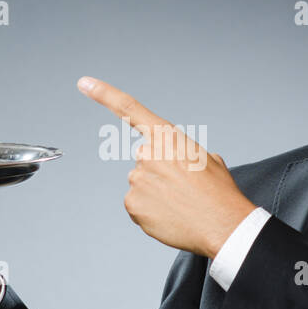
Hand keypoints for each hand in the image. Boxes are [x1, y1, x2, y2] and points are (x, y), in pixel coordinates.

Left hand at [78, 75, 256, 257]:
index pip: (130, 109)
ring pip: (141, 184)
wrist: (224, 225)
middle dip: (160, 172)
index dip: (104, 94)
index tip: (84, 83)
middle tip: (183, 188)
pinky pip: (138, 205)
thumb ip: (183, 153)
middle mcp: (147, 154)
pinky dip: (151, 211)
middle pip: (145, 160)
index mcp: (168, 137)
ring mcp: (137, 180)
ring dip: (157, 193)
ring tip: (181, 204)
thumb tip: (175, 164)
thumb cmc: (219, 193)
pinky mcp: (132, 204)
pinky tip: (170, 216)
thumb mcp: (208, 160)